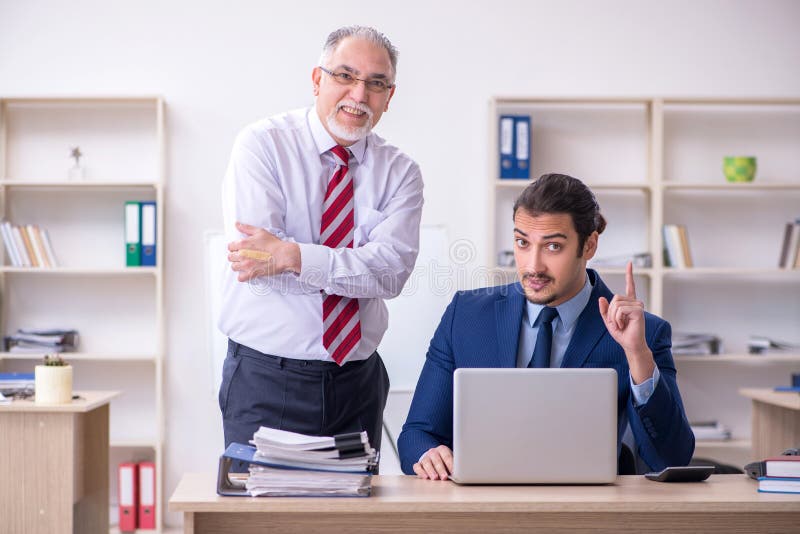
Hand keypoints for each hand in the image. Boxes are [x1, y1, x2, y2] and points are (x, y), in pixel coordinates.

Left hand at [227, 222, 299, 280]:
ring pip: (234, 267)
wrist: (283, 255)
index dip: (234, 247)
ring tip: (245, 264)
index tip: (239, 248)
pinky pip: (240, 278)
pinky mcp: (252, 274)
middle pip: (230, 257)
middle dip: (235, 256)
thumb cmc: (273, 243)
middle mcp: (242, 255)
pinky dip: (242, 276)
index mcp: (243, 243)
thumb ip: (246, 228)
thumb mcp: (260, 232)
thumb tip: (236, 224)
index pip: (230, 247)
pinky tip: (247, 272)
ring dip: (238, 266)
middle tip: (243, 256)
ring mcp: (246, 265)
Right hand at [413, 445, 453, 480]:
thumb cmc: (445, 462)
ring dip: (431, 471)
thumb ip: (454, 466)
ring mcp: (425, 457)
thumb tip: (460, 473)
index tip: (453, 472)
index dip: (450, 464)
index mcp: (442, 449)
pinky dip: (420, 472)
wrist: (434, 459)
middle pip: (436, 459)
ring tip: (435, 478)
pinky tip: (425, 477)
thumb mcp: (451, 461)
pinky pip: (417, 467)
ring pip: (426, 462)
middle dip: (441, 469)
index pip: (446, 456)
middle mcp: (433, 452)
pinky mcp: (418, 464)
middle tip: (444, 477)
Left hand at [598, 262, 654, 383]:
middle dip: (611, 312)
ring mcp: (638, 305)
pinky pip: (620, 310)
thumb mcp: (608, 321)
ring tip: (621, 324)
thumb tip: (602, 298)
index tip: (630, 263)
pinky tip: (624, 325)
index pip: (629, 286)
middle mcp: (635, 302)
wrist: (630, 344)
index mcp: (629, 303)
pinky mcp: (639, 311)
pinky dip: (617, 319)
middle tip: (617, 323)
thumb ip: (604, 310)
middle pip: (615, 298)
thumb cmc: (622, 334)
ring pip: (616, 304)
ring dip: (614, 317)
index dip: (629, 274)